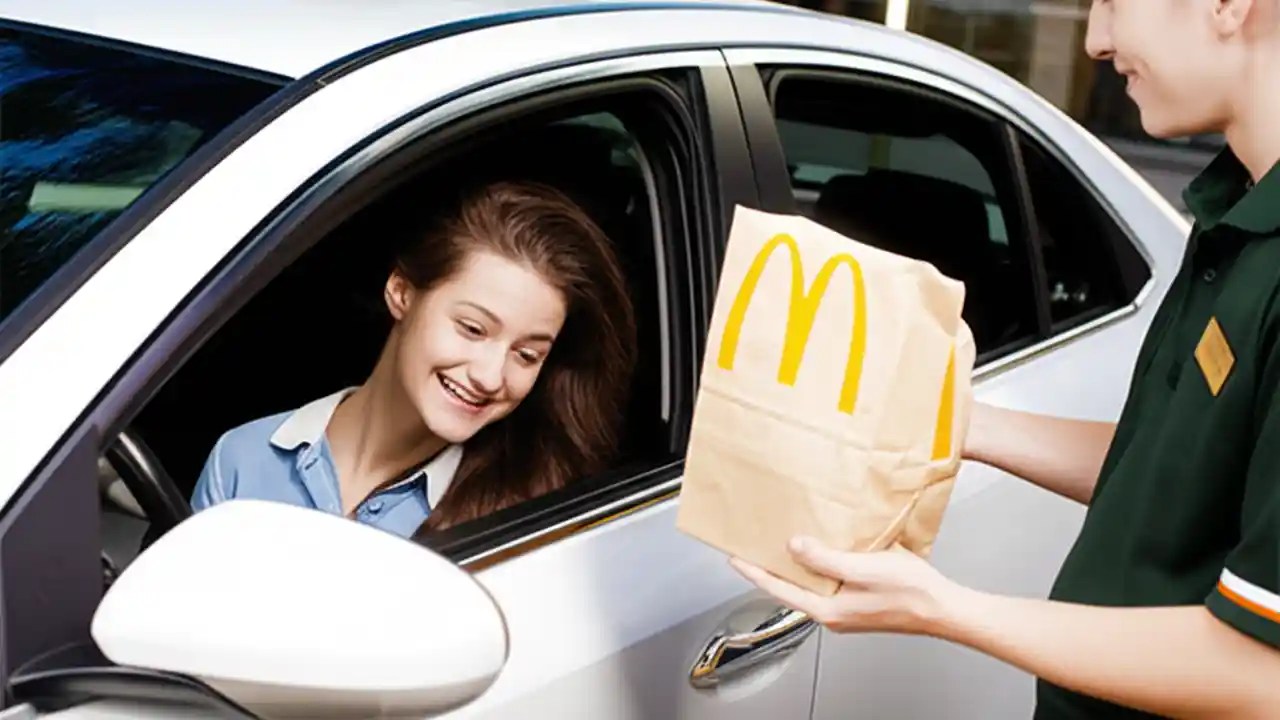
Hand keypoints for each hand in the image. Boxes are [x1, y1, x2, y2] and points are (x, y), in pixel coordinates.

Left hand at [729, 536, 965, 635]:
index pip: (779, 590)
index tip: (735, 559)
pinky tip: (823, 551)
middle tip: (753, 550)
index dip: (755, 573)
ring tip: (782, 547)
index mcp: (828, 610)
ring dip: (797, 566)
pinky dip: (820, 566)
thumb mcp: (861, 568)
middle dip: (772, 569)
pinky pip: (831, 582)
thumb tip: (794, 548)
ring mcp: (847, 610)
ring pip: (812, 586)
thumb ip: (824, 559)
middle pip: (792, 589)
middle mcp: (834, 614)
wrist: (944, 608)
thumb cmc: (909, 592)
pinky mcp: (861, 603)